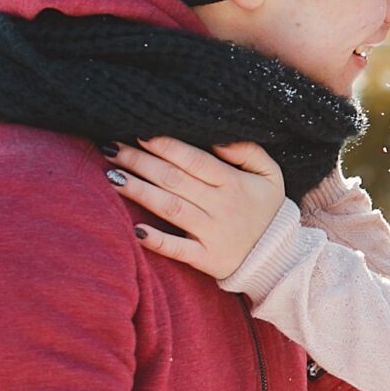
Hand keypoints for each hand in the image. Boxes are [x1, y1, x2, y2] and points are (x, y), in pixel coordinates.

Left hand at [105, 138, 285, 280]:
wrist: (278, 258)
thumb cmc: (266, 210)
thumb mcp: (271, 175)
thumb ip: (248, 151)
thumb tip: (217, 138)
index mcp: (234, 183)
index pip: (194, 160)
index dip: (166, 145)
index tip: (138, 132)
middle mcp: (221, 206)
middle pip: (174, 179)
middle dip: (140, 162)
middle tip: (111, 148)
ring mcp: (212, 233)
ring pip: (170, 208)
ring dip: (139, 191)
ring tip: (112, 176)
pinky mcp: (206, 258)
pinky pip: (178, 249)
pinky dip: (156, 240)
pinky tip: (135, 229)